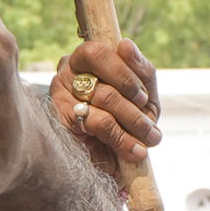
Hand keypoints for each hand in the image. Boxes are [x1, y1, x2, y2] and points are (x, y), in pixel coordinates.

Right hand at [51, 36, 157, 194]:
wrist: (113, 166)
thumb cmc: (129, 125)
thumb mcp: (145, 99)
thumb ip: (142, 72)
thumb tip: (125, 44)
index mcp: (89, 58)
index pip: (103, 49)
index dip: (127, 69)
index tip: (144, 97)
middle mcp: (69, 69)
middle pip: (97, 58)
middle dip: (130, 86)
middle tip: (147, 112)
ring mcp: (60, 92)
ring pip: (104, 94)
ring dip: (133, 119)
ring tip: (149, 138)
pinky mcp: (61, 120)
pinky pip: (97, 121)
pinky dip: (122, 137)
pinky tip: (134, 150)